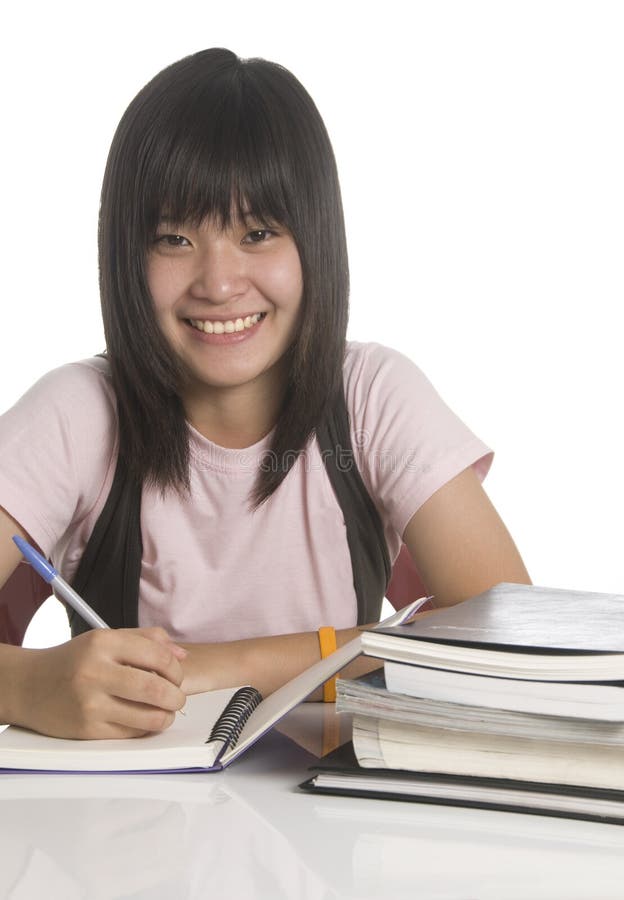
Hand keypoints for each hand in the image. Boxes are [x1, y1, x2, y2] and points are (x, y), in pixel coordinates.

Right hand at [13, 627, 186, 738]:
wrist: (28, 686)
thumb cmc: (73, 661)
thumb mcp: (105, 639)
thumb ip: (146, 640)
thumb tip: (182, 655)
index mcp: (103, 643)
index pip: (158, 656)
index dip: (176, 669)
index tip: (177, 676)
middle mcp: (95, 671)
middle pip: (156, 688)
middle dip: (177, 696)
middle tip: (177, 698)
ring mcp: (90, 703)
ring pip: (148, 717)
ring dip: (166, 716)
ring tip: (165, 711)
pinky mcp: (87, 729)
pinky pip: (131, 733)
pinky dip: (146, 728)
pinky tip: (144, 720)